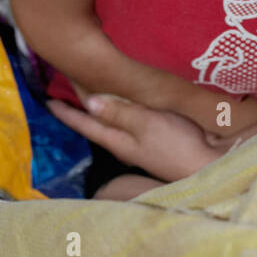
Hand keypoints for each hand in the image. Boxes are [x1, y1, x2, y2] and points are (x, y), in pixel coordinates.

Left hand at [45, 92, 218, 182]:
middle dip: (80, 110)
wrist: (208, 164)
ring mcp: (140, 145)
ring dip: (100, 111)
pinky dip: (120, 113)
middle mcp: (124, 145)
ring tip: (89, 96)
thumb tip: (89, 103)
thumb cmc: (177, 144)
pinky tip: (124, 107)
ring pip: (112, 125)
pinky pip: (129, 125)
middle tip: (65, 92)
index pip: (86, 124)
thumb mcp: (147, 123)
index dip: (67, 112)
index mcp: (118, 140)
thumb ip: (120, 113)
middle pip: (96, 125)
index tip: (48, 101)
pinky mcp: (155, 143)